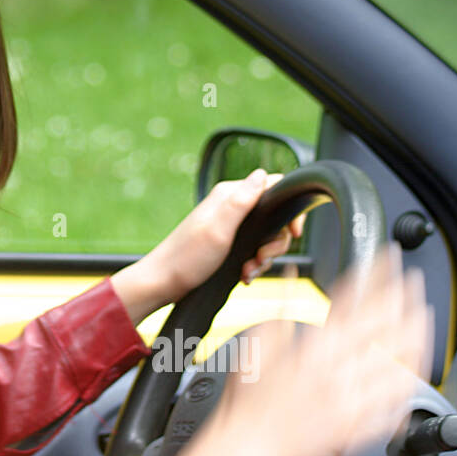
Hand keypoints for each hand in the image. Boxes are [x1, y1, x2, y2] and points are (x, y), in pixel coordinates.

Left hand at [147, 167, 307, 301]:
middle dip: (275, 242)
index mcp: (229, 195)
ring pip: (266, 236)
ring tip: (248, 269)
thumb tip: (262, 173)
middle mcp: (230, 206)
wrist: (164, 282)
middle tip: (259, 257)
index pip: (275, 187)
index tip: (292, 233)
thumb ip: (241, 201)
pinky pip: (254, 249)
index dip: (290, 210)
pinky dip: (254, 264)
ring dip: (264, 257)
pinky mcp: (228, 241)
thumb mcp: (218, 229)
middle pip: (275, 216)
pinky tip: (244, 274)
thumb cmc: (187, 257)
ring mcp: (229, 224)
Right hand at [177, 242, 433, 455]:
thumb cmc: (243, 405)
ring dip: (415, 337)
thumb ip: (277, 307)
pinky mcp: (356, 430)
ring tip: (425, 318)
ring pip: (396, 364)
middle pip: (383, 329)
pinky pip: (392, 407)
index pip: (354, 302)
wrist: (244, 453)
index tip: (388, 259)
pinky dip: (408, 388)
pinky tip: (415, 373)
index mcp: (313, 350)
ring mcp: (351, 402)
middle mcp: (337, 374)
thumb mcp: (254, 345)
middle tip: (414, 281)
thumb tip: (290, 274)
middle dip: (403, 299)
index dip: (376, 275)